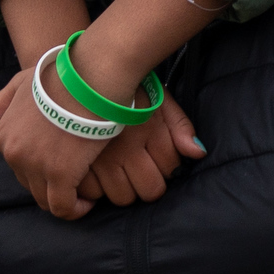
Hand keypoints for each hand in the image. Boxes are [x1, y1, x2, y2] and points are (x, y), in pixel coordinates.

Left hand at [0, 66, 106, 220]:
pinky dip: (75, 210)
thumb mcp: (18, 85)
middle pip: (30, 184)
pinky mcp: (61, 174)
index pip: (18, 164)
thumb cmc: (60, 77)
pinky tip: (88, 202)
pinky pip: (63, 207)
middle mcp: (14, 154)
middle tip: (75, 175)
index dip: (41, 166)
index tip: (62, 160)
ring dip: (63, 201)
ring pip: (45, 200)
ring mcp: (36, 166)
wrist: (87, 78)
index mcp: (4, 136)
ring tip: (83, 193)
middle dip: (50, 184)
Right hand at [83, 95, 203, 206]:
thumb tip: (198, 152)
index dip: (169, 166)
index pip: (171, 168)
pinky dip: (97, 188)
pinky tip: (99, 174)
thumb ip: (181, 126)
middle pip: (150, 190)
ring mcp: (100, 159)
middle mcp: (126, 149)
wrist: (85, 76)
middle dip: (151, 184)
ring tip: (122, 173)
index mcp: (149, 131)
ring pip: (123, 197)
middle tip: (143, 172)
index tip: (160, 158)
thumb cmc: (127, 89)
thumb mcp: (160, 99)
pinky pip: (92, 193)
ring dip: (125, 189)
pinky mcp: (76, 164)